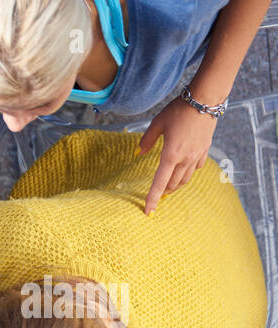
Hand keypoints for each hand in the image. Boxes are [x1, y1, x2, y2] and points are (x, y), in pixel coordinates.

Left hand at [139, 97, 217, 214]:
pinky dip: (187, 174)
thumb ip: (146, 140)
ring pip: (185, 179)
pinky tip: (182, 171)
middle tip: (155, 197)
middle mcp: (185, 158)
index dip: (152, 198)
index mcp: (171, 154)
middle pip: (172, 184)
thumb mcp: (157, 123)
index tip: (148, 211)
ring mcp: (197, 155)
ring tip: (167, 188)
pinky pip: (195, 168)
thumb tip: (139, 153)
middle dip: (163, 192)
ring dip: (174, 186)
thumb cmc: (179, 110)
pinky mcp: (205, 150)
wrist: (205, 100)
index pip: (159, 183)